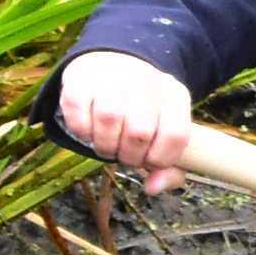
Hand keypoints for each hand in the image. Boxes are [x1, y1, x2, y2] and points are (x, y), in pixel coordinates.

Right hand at [59, 49, 196, 191]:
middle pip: (140, 132)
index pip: (176, 135)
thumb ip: (169, 166)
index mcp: (174, 94)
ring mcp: (111, 79)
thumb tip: (152, 189)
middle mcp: (145, 81)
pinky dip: (83, 134)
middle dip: (130, 156)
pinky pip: (79, 118)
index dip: (160, 160)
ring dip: (106, 147)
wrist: (111, 65)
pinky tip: (90, 131)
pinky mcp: (79, 82)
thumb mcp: (165, 130)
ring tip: (108, 146)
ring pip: (109, 121)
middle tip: (124, 156)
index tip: (149, 162)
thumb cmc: (143, 110)